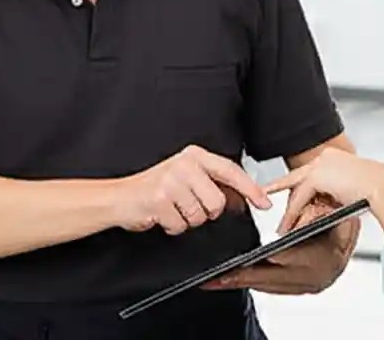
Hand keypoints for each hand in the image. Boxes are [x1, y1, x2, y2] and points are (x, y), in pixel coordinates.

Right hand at [114, 145, 271, 235]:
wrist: (119, 198)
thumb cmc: (155, 189)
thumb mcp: (188, 180)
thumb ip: (215, 186)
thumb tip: (244, 200)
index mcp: (195, 156)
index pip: (231, 171)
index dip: (251, 189)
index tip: (264, 203)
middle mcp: (184, 165)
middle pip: (217, 203)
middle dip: (205, 212)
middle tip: (186, 205)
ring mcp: (171, 181)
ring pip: (200, 217)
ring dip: (187, 221)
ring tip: (172, 209)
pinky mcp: (159, 200)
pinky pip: (181, 226)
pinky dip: (172, 227)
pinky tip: (162, 216)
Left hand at [201, 195, 359, 294]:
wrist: (366, 219)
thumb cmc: (344, 209)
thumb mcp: (334, 210)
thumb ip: (318, 216)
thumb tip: (302, 219)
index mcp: (324, 258)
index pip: (290, 262)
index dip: (266, 263)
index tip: (241, 266)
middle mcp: (317, 275)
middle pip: (273, 280)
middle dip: (242, 279)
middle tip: (216, 280)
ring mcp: (310, 284)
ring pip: (271, 287)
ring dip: (244, 283)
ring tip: (217, 281)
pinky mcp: (304, 287)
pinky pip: (275, 288)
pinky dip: (255, 283)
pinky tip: (236, 280)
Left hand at [265, 147, 383, 234]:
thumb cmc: (380, 190)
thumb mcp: (355, 189)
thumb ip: (339, 192)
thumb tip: (332, 202)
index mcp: (337, 157)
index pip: (312, 170)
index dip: (301, 183)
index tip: (291, 191)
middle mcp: (327, 157)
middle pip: (299, 174)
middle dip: (281, 186)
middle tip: (267, 193)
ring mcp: (321, 164)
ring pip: (297, 187)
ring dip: (290, 209)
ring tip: (282, 225)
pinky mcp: (318, 176)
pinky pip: (300, 197)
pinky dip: (294, 212)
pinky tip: (290, 224)